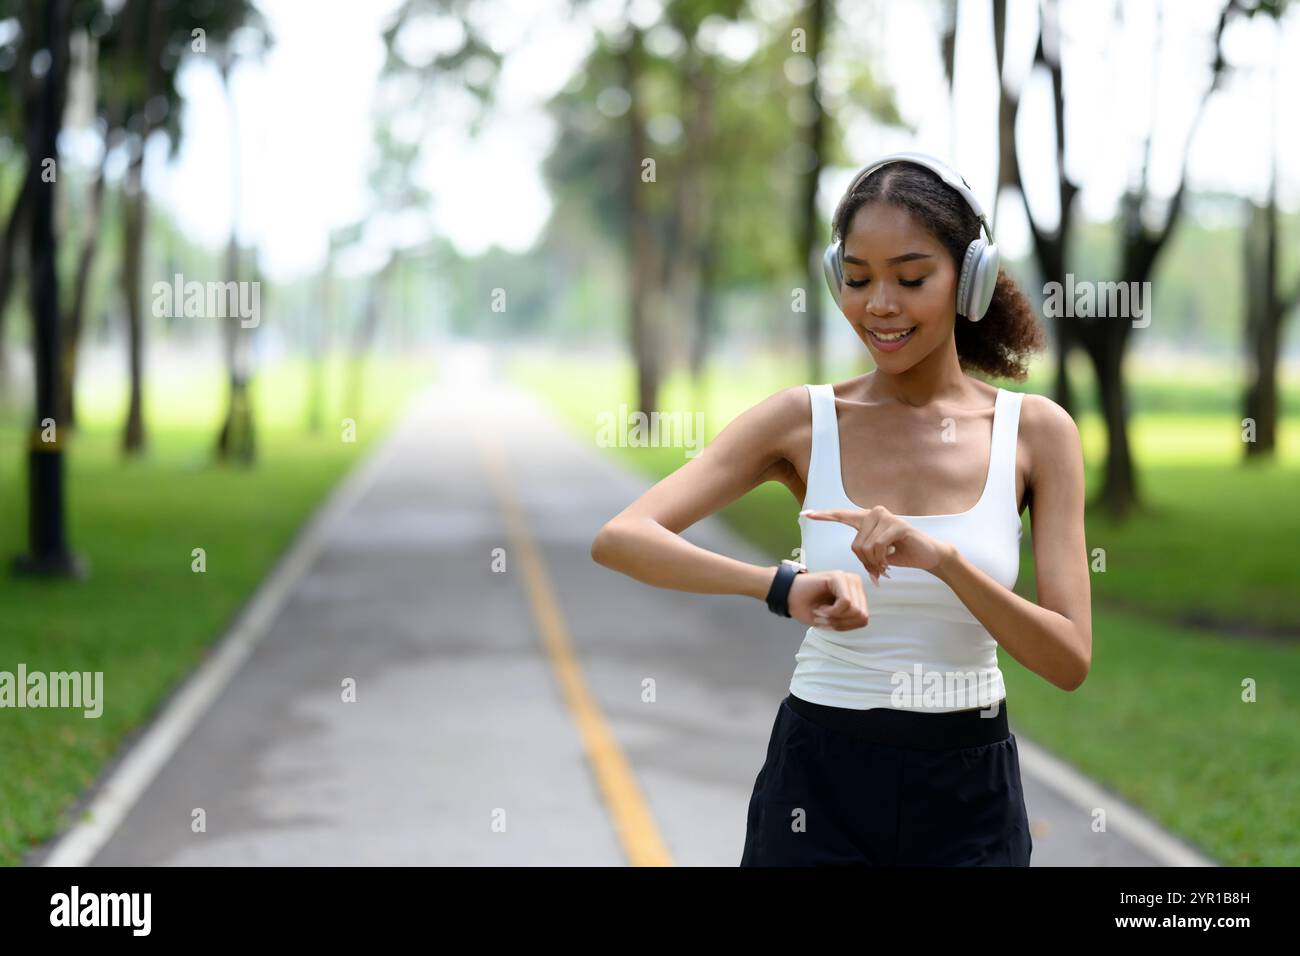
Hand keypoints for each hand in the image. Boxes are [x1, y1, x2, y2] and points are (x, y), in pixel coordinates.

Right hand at [786, 569, 869, 630]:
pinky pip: (845, 603)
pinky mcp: (838, 577)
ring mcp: (847, 578)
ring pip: (855, 610)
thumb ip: (850, 619)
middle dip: (840, 623)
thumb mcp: (833, 620)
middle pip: (861, 616)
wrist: (786, 596)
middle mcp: (855, 583)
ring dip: (835, 617)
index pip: (863, 620)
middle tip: (823, 618)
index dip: (844, 627)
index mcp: (855, 594)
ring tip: (821, 612)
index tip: (828, 622)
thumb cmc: (807, 607)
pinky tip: (820, 608)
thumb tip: (863, 617)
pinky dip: (831, 611)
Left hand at [800, 506, 953, 584]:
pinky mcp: (896, 524)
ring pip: (866, 547)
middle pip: (855, 545)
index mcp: (866, 519)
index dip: (823, 516)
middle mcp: (874, 513)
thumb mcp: (877, 555)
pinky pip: (878, 547)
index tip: (805, 514)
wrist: (927, 555)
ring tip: (887, 562)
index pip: (841, 515)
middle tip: (879, 567)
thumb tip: (859, 561)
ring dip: (876, 562)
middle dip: (866, 562)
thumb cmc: (901, 554)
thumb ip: (863, 553)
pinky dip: (883, 558)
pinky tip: (892, 557)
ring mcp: (885, 516)